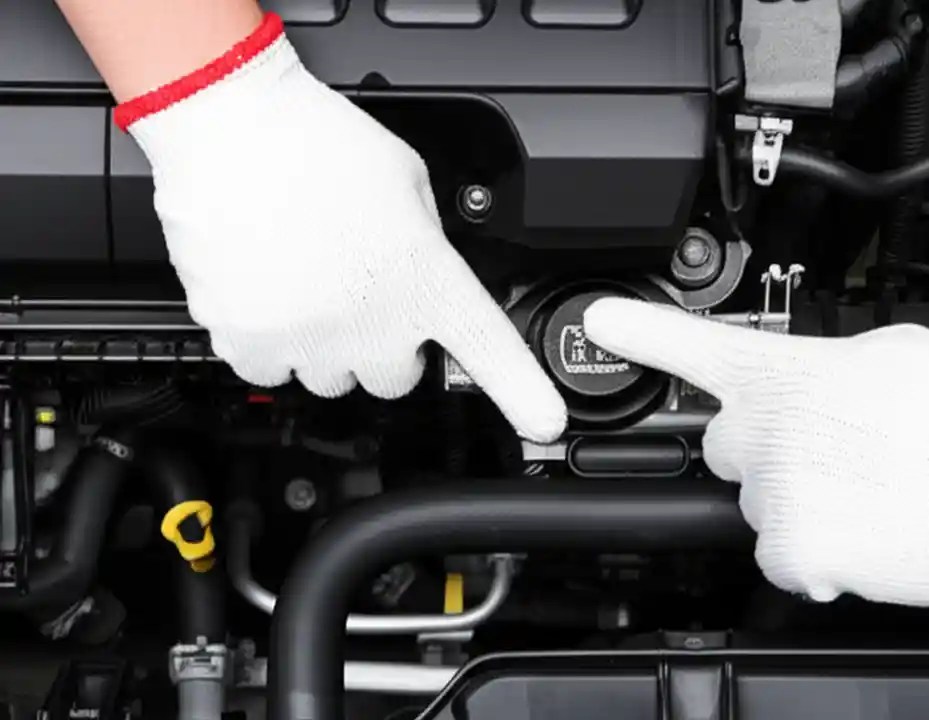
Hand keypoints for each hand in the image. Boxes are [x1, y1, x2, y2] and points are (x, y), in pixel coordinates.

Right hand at [118, 16, 564, 440]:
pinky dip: (268, 342)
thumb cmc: (315, 142)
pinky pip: (268, 370)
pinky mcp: (247, 342)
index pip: (487, 347)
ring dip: (325, 344)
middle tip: (360, 295)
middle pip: (394, 377)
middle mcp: (371, 319)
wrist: (227, 124)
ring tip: (306, 283)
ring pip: (330, 377)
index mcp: (424, 275)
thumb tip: (427, 274)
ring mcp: (308, 337)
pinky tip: (268, 292)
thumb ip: (427, 243)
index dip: (522, 393)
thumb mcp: (407, 183)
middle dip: (383, 345)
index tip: (543, 420)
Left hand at [584, 298, 928, 611]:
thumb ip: (828, 365)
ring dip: (798, 499)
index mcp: (789, 373)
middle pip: (728, 443)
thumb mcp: (894, 353)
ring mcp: (775, 492)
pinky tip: (863, 531)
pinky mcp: (794, 549)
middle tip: (829, 452)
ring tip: (867, 491)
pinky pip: (783, 556)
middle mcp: (768, 429)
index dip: (638, 334)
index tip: (601, 324)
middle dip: (765, 448)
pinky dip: (814, 552)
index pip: (693, 347)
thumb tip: (817, 385)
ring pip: (760, 502)